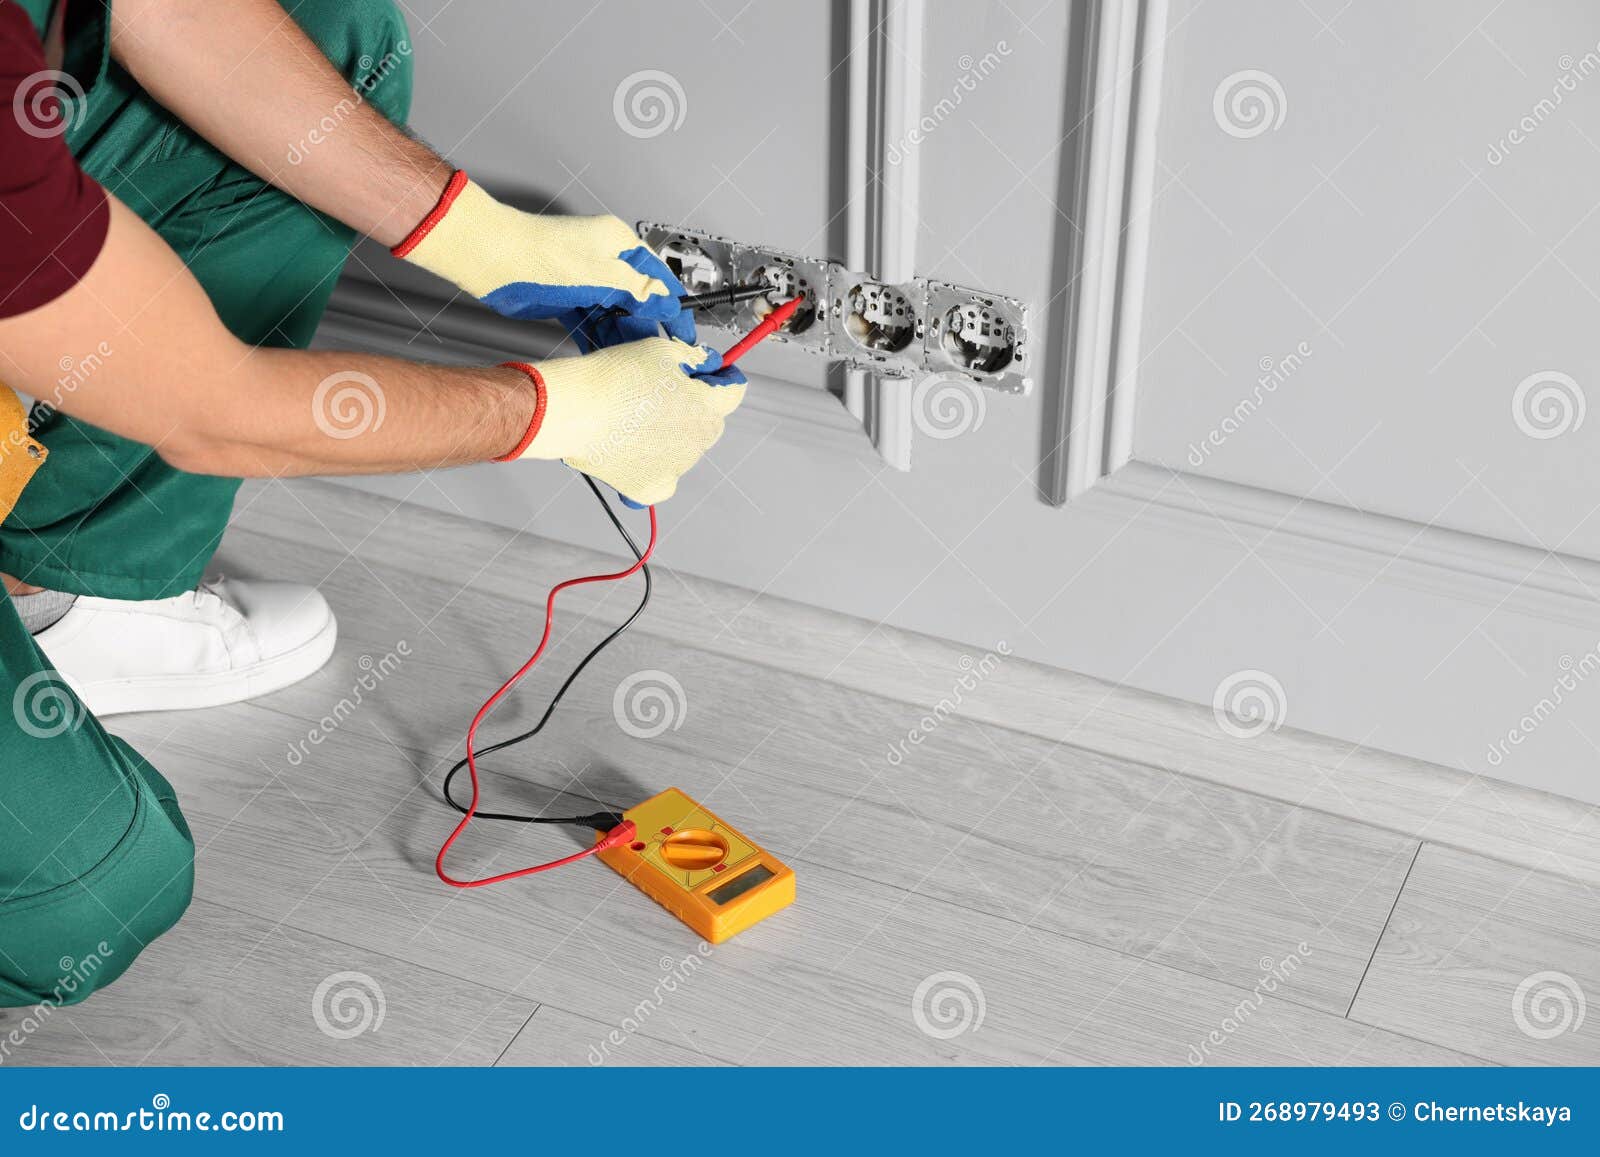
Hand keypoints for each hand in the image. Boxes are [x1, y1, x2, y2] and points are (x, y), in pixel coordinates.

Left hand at [393, 172, 692, 349]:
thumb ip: (638, 291)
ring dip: (620, 336)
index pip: (659, 280)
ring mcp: (584, 279)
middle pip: (636, 300)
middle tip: (655, 355)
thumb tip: (666, 303)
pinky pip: (591, 321)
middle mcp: (603, 261)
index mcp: (619, 244)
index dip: (673, 309)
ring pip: (613, 314)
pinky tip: (605, 355)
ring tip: (631, 361)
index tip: (685, 334)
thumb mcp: (602, 275)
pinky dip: (598, 337)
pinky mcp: (566, 298)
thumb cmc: (540, 254)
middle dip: (645, 328)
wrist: (491, 259)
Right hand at [505, 338, 745, 504]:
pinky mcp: (649, 488)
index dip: (722, 378)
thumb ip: (693, 359)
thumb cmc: (615, 378)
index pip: (733, 392)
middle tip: (662, 394)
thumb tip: (706, 364)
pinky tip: (634, 450)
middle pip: (708, 423)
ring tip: (635, 420)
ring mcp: (675, 469)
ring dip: (671, 436)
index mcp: (707, 408)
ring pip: (683, 450)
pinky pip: (661, 479)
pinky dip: (652, 467)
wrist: (574, 410)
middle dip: (695, 408)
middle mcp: (698, 443)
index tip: (710, 373)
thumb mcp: (662, 351)